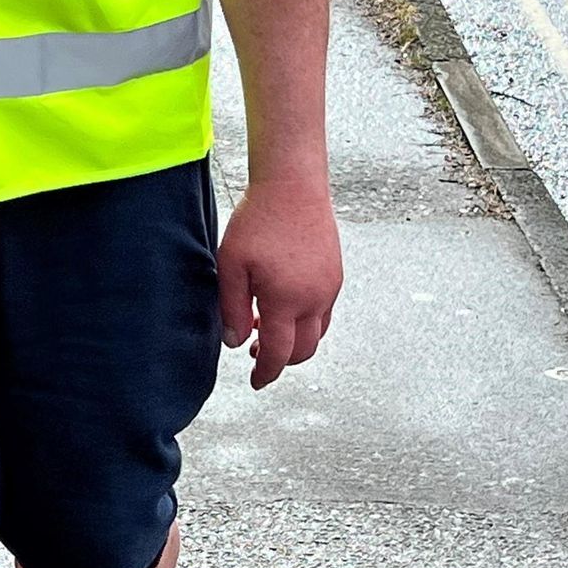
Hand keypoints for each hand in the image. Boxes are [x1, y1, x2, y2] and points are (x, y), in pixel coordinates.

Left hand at [217, 174, 341, 390]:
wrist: (293, 185)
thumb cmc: (258, 221)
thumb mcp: (231, 264)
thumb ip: (231, 308)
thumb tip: (235, 343)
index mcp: (286, 300)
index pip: (278, 353)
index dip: (265, 373)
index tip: (255, 382)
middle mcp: (314, 299)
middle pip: (304, 350)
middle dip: (281, 360)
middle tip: (255, 352)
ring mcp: (329, 287)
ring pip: (318, 332)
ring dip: (295, 340)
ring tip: (265, 326)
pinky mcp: (336, 274)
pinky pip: (325, 312)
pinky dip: (307, 321)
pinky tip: (285, 304)